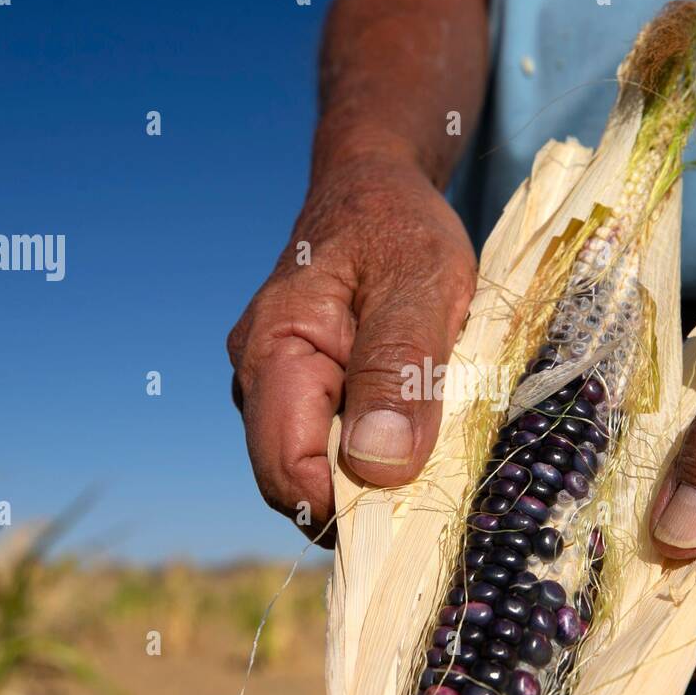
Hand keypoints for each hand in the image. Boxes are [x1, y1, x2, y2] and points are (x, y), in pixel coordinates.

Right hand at [228, 152, 476, 543]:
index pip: (287, 471)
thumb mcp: (419, 289)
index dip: (348, 506)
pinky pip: (332, 447)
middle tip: (436, 475)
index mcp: (273, 353)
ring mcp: (277, 389)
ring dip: (373, 476)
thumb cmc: (401, 228)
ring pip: (317, 470)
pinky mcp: (306, 394)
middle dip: (363, 497)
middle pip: (297, 482)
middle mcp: (258, 380)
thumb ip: (398, 372)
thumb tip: (378, 467)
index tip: (415, 503)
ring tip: (431, 443)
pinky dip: (376, 453)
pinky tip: (417, 430)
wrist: (379, 189)